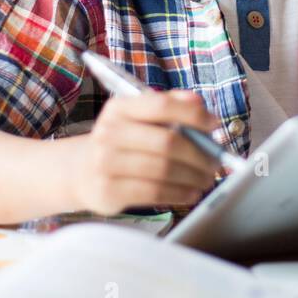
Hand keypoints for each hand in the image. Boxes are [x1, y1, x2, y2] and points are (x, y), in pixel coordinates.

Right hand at [72, 89, 220, 214]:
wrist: (81, 172)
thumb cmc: (122, 142)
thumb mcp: (138, 118)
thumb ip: (169, 106)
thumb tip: (199, 103)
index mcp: (119, 108)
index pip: (161, 105)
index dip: (193, 115)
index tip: (214, 124)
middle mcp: (109, 132)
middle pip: (167, 142)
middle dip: (200, 154)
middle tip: (216, 162)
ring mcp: (106, 162)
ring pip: (164, 169)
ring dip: (193, 176)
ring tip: (206, 179)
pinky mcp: (108, 190)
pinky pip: (154, 192)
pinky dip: (180, 193)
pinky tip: (191, 193)